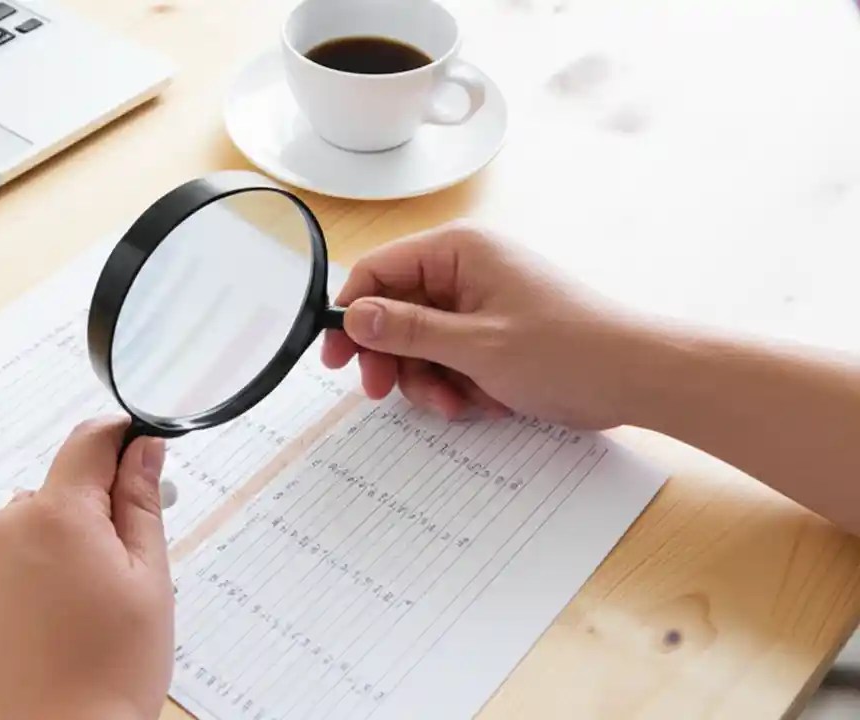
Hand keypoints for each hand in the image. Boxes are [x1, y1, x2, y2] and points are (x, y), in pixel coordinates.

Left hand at [0, 418, 172, 719]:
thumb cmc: (110, 672)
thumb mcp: (149, 578)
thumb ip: (142, 502)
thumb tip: (144, 449)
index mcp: (56, 514)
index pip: (90, 441)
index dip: (124, 441)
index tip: (144, 458)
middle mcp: (6, 528)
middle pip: (62, 489)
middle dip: (98, 512)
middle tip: (129, 567)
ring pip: (35, 526)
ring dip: (64, 546)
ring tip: (90, 608)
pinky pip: (8, 562)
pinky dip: (35, 577)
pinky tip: (59, 623)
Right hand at [322, 223, 644, 429]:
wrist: (636, 377)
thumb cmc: (568, 350)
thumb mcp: (474, 345)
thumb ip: (408, 330)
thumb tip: (354, 318)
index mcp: (459, 250)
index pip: (378, 270)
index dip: (351, 314)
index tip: (336, 357)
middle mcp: (465, 268)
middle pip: (395, 310)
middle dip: (391, 356)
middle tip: (385, 392)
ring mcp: (480, 301)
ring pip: (419, 341)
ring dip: (425, 378)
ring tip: (451, 403)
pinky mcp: (493, 333)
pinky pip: (448, 357)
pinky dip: (452, 384)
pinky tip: (475, 403)